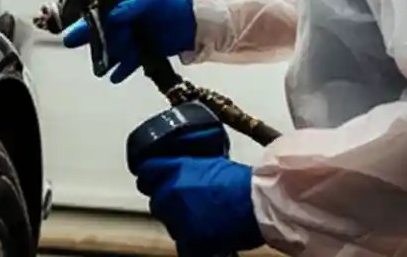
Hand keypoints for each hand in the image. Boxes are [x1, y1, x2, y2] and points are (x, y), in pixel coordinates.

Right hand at [62, 0, 194, 83]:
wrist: (195, 18)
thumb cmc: (171, 2)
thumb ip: (131, 7)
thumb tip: (112, 17)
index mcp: (125, 6)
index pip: (100, 15)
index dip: (85, 25)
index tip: (71, 35)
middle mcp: (127, 22)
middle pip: (104, 34)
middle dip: (92, 42)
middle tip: (76, 50)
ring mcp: (136, 37)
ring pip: (116, 49)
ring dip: (106, 58)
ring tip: (98, 69)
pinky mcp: (146, 50)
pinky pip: (131, 61)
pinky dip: (123, 69)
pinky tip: (115, 76)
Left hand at [134, 155, 263, 253]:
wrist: (260, 203)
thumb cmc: (243, 182)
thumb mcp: (211, 163)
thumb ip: (190, 168)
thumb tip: (184, 172)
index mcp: (175, 170)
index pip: (146, 172)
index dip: (152, 176)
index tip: (156, 179)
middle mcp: (171, 193)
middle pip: (157, 200)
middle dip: (168, 200)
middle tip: (186, 201)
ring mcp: (178, 218)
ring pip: (168, 221)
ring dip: (179, 219)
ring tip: (200, 217)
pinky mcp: (190, 240)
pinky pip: (182, 244)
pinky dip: (191, 242)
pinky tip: (204, 236)